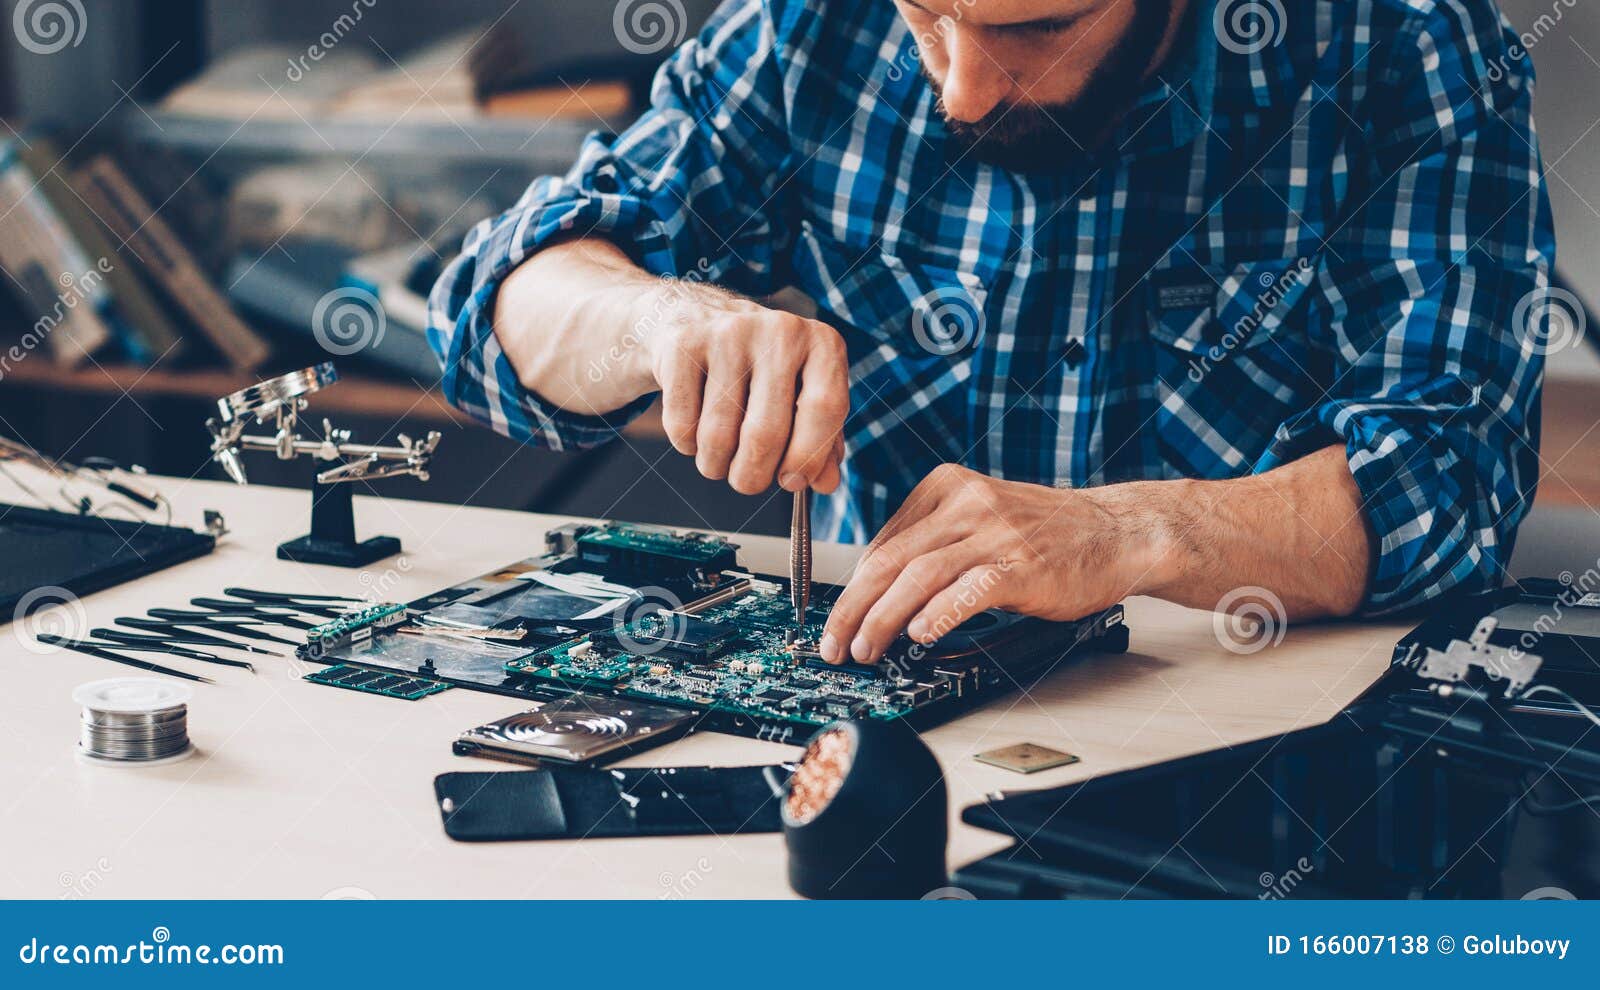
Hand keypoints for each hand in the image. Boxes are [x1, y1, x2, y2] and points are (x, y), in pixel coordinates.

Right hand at [644, 285, 847, 494]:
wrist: (697, 319)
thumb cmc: (761, 369)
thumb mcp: (801, 395)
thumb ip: (821, 441)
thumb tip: (825, 483)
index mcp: (822, 344)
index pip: (824, 408)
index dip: (807, 457)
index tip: (791, 482)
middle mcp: (780, 331)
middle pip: (765, 434)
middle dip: (752, 476)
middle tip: (746, 482)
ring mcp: (729, 334)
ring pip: (718, 436)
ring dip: (715, 465)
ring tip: (717, 458)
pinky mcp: (683, 345)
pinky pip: (682, 425)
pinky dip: (687, 444)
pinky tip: (694, 430)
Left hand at [819, 464, 1176, 663]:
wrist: (1118, 532)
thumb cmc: (1049, 534)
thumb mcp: (980, 519)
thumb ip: (934, 544)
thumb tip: (879, 593)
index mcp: (946, 488)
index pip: (881, 542)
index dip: (851, 588)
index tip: (837, 619)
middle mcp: (965, 504)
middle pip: (889, 559)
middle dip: (851, 607)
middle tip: (834, 643)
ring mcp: (994, 533)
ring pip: (917, 576)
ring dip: (882, 619)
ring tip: (865, 649)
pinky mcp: (1021, 565)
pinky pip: (967, 590)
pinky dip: (938, 614)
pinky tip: (919, 635)